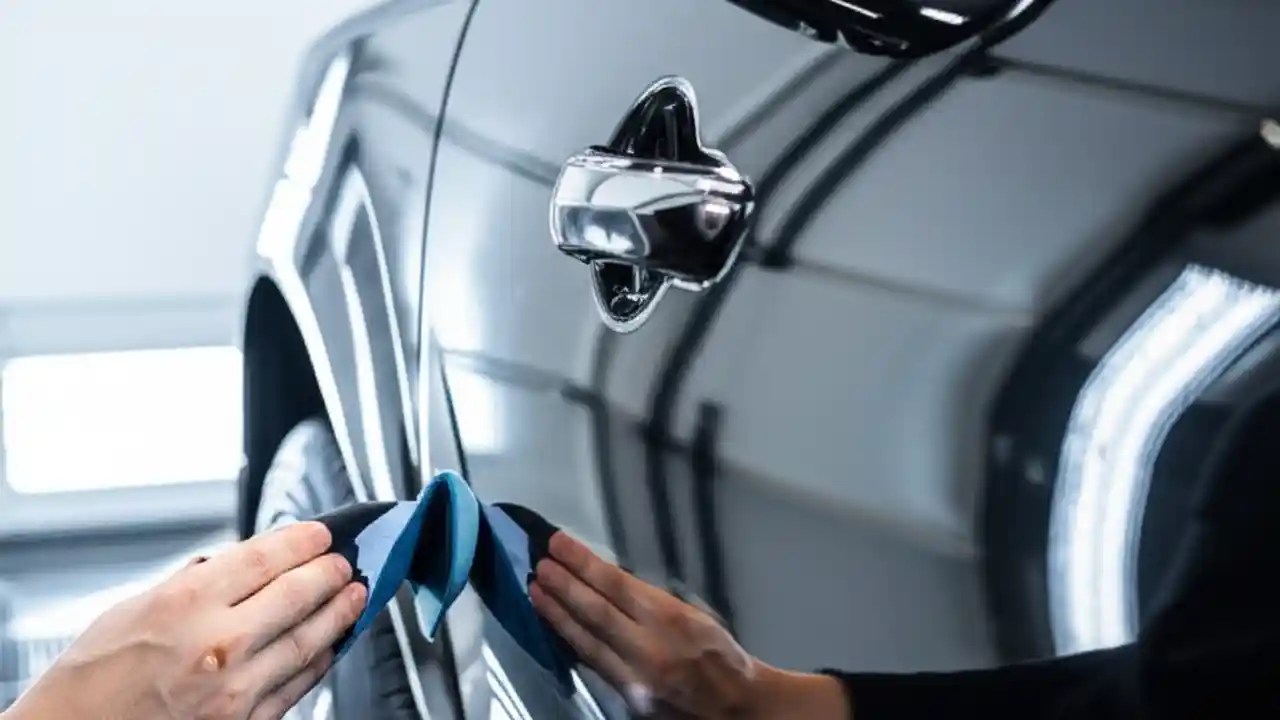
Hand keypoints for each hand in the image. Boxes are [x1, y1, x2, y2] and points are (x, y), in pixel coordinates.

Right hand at [5, 522, 366, 719]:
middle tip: (345, 562)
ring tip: (354, 596)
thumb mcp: (135, 607)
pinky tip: (330, 645)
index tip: (322, 533)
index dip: (303, 540)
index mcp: (185, 603)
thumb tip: (239, 562)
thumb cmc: (94, 676)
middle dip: (330, 573)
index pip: (266, 557)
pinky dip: (320, 660)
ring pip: (308, 641)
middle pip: (297, 595)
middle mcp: (217, 644)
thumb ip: (194, 583)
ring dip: (339, 614)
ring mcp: (234, 689)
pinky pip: (297, 685)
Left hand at [530, 532, 848, 718]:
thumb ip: (650, 601)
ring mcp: (635, 675)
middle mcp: (649, 647)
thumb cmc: (717, 653)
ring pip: (586, 639)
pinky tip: (556, 626)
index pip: (614, 583)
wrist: (735, 703)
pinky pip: (593, 662)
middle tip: (540, 564)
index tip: (559, 544)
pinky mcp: (627, 695)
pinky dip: (571, 641)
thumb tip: (606, 582)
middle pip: (595, 610)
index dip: (582, 562)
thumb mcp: (692, 614)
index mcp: (668, 618)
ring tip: (537, 591)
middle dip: (564, 585)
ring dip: (558, 613)